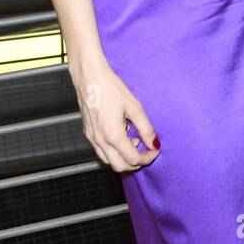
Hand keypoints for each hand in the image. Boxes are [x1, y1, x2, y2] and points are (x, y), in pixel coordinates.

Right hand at [69, 54, 160, 172]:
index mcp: (112, 135)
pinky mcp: (88, 133)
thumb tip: (154, 144)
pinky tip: (122, 136)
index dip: (147, 158)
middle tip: (147, 151)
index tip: (155, 150)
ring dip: (123, 158)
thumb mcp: (134, 107)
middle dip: (136, 162)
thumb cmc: (110, 88)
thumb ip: (146, 128)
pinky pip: (101, 152)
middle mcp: (100, 140)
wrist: (89, 76)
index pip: (133, 159)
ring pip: (108, 161)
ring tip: (134, 141)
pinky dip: (113, 151)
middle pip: (119, 166)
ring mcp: (91, 138)